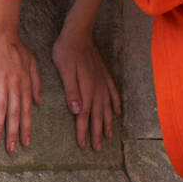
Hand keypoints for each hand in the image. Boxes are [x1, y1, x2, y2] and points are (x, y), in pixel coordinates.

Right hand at [0, 25, 41, 151]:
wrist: (1, 30)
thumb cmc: (16, 46)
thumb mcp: (32, 63)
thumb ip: (36, 83)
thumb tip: (38, 102)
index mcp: (26, 82)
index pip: (27, 109)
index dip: (27, 126)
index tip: (26, 142)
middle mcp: (15, 83)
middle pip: (16, 111)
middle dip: (15, 131)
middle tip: (13, 148)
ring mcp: (2, 78)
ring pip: (2, 105)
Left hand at [51, 27, 120, 151]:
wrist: (78, 33)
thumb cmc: (66, 52)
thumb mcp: (65, 71)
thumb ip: (72, 91)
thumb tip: (77, 111)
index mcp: (86, 89)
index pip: (85, 115)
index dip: (84, 131)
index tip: (84, 145)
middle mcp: (97, 88)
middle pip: (98, 114)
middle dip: (97, 132)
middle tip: (97, 148)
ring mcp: (102, 81)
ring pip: (107, 106)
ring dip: (108, 122)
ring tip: (109, 136)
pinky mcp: (104, 74)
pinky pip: (113, 92)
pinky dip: (116, 103)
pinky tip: (118, 111)